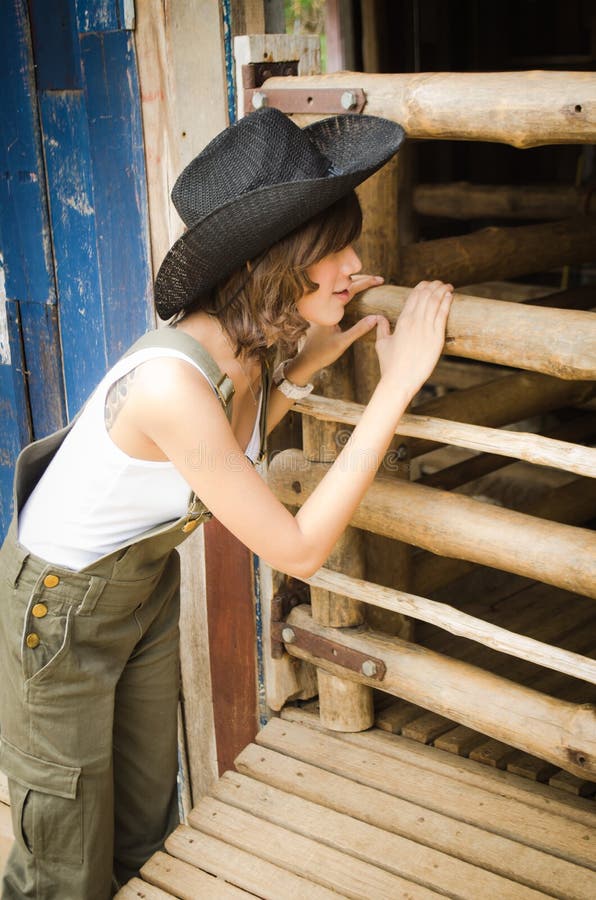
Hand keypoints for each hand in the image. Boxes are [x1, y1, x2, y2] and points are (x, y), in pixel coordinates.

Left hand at [290, 273, 385, 376]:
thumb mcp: (342, 342)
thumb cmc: (322, 353)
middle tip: (378, 280)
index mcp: (328, 308)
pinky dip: (349, 292)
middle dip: (363, 279)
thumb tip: (377, 318)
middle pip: (345, 284)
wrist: (305, 360)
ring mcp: (323, 307)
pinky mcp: (323, 312)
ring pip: (340, 288)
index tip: (380, 281)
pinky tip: (358, 293)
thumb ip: (359, 330)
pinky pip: (337, 296)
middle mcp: (323, 304)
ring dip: (355, 283)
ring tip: (370, 282)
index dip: (366, 283)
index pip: (350, 289)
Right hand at [375, 280, 452, 399]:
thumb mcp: (382, 344)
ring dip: (442, 290)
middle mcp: (414, 321)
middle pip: (426, 295)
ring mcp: (426, 329)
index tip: (428, 285)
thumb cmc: (389, 365)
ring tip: (447, 286)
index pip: (414, 296)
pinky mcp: (436, 338)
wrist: (399, 380)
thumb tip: (379, 317)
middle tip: (440, 284)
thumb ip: (382, 328)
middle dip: (434, 286)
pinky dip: (447, 302)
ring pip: (436, 301)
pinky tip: (450, 295)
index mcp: (402, 321)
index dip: (422, 287)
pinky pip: (443, 314)